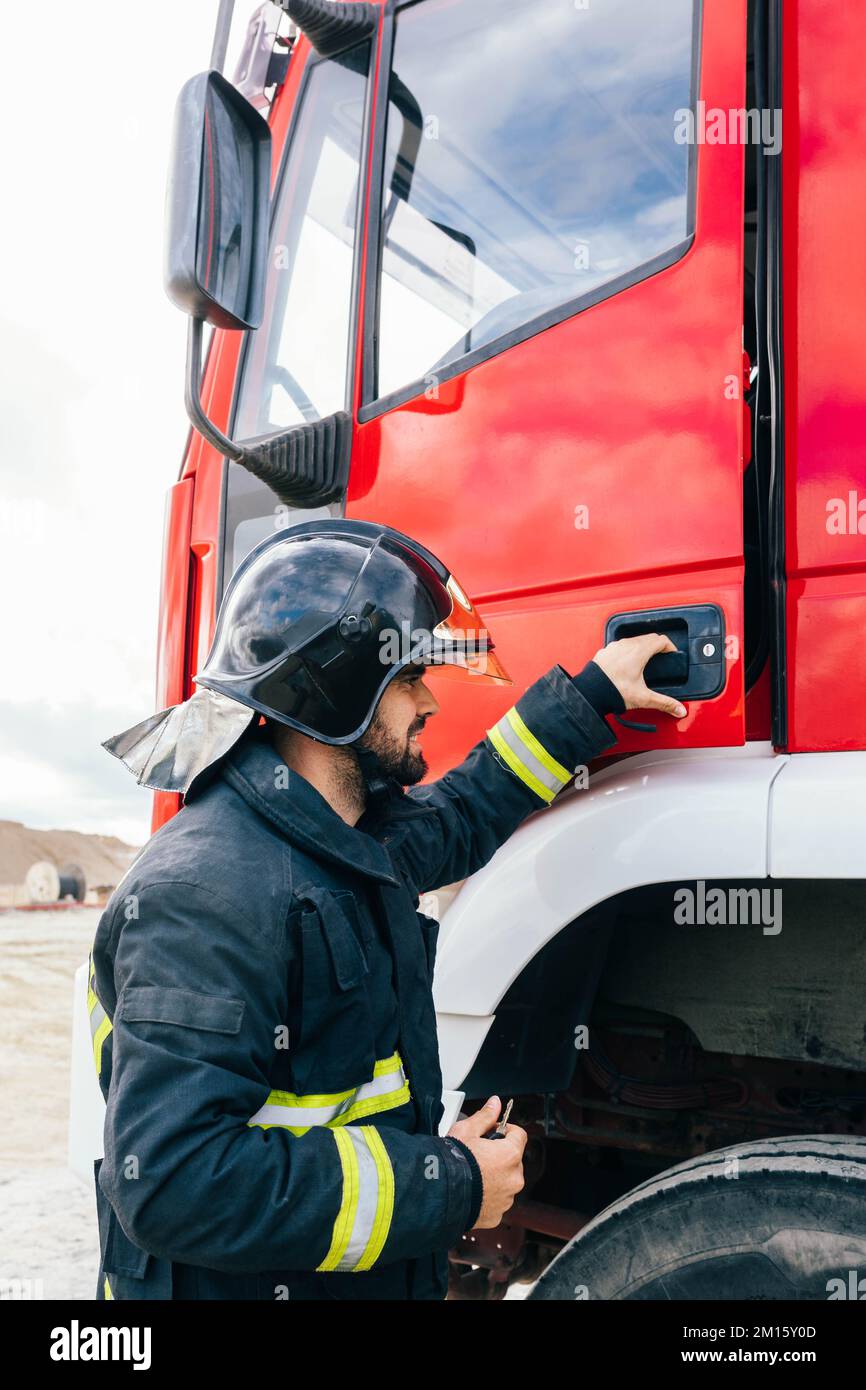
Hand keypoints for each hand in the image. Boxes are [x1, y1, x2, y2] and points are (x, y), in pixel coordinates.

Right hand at [448, 1095, 526, 1228]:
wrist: (441, 1195)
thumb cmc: (453, 1162)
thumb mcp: (466, 1131)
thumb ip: (485, 1116)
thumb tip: (495, 1103)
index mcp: (510, 1154)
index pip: (519, 1135)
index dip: (505, 1130)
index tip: (493, 1132)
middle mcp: (514, 1178)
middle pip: (513, 1159)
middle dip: (499, 1155)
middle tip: (478, 1154)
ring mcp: (507, 1198)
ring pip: (506, 1181)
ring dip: (495, 1176)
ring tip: (473, 1174)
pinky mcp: (497, 1215)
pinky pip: (497, 1201)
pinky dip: (488, 1196)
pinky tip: (472, 1190)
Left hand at [593, 634, 686, 718]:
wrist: (589, 694)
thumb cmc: (613, 692)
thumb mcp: (643, 698)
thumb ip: (664, 703)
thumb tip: (679, 710)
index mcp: (639, 651)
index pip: (660, 640)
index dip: (670, 646)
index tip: (672, 654)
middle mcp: (626, 645)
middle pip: (648, 638)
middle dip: (657, 646)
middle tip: (662, 657)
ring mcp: (614, 647)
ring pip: (633, 640)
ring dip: (642, 646)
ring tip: (645, 660)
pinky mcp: (605, 651)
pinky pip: (620, 646)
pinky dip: (627, 651)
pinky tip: (626, 663)